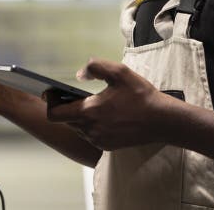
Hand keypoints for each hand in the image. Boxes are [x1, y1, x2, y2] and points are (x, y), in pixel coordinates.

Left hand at [46, 58, 167, 150]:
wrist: (162, 121)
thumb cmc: (141, 95)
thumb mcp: (119, 72)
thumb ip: (95, 67)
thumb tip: (79, 75)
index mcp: (89, 112)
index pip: (54, 114)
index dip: (50, 102)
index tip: (52, 92)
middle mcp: (90, 130)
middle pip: (65, 120)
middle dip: (66, 107)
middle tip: (74, 94)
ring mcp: (98, 140)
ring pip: (78, 128)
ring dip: (79, 116)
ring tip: (91, 103)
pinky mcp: (107, 146)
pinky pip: (90, 135)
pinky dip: (92, 125)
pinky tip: (104, 114)